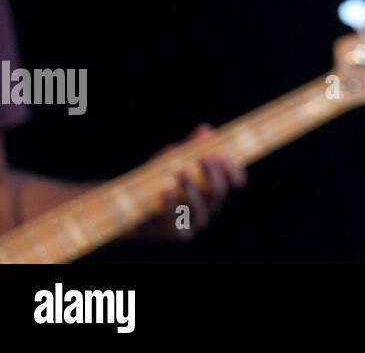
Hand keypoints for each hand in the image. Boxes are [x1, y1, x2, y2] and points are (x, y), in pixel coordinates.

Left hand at [133, 124, 246, 241]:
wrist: (131, 208)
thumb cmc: (158, 180)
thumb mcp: (173, 159)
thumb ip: (189, 146)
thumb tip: (204, 130)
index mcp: (213, 187)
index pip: (232, 180)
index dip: (234, 170)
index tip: (226, 157)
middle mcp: (209, 206)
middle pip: (218, 192)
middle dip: (213, 174)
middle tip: (203, 157)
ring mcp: (195, 221)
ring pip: (200, 207)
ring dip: (191, 188)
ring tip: (180, 171)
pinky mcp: (178, 233)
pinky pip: (179, 223)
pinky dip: (173, 207)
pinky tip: (167, 191)